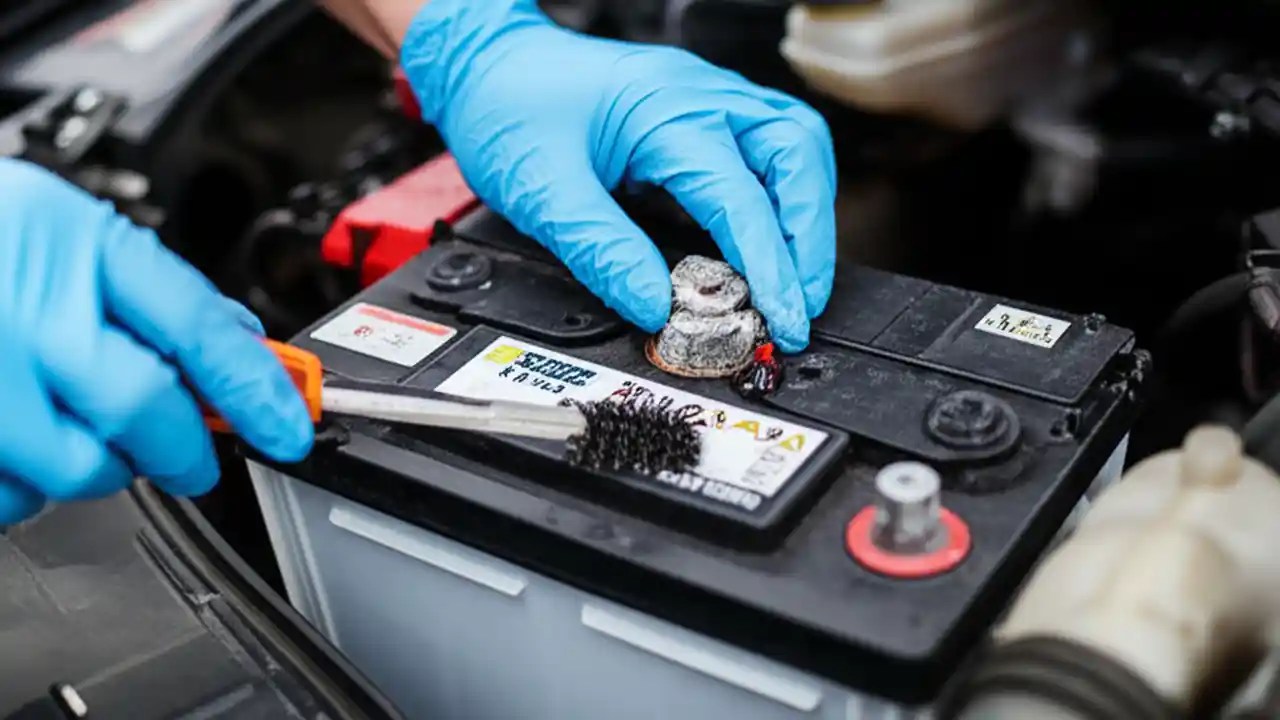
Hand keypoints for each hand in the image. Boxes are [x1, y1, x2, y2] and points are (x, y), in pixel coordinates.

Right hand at [0, 159, 313, 524]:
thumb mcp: (64, 221)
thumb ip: (151, 285)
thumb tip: (238, 342)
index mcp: (66, 241)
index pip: (194, 325)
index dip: (255, 386)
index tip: (288, 426)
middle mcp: (16, 309)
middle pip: (141, 410)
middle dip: (183, 446)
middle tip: (191, 453)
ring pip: (74, 468)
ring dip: (97, 464)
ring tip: (74, 423)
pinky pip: (9, 495)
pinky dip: (27, 483)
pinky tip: (17, 439)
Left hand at [399, 0, 836, 351]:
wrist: (487, 63)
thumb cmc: (509, 110)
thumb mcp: (542, 191)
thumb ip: (603, 251)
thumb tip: (656, 308)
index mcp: (663, 112)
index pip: (740, 198)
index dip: (769, 267)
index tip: (781, 320)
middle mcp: (699, 94)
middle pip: (797, 154)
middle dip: (809, 236)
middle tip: (801, 302)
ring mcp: (707, 95)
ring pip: (795, 143)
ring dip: (806, 210)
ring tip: (798, 274)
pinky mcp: (702, 107)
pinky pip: (770, 142)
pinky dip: (784, 191)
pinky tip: (772, 230)